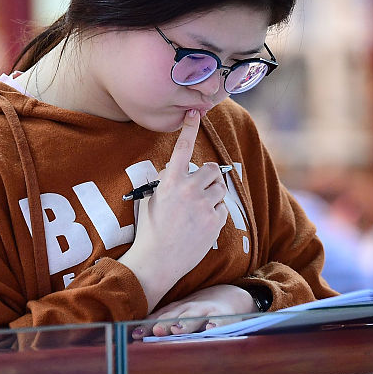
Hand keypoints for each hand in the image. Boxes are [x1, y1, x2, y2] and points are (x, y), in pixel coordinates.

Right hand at [120, 109, 229, 309]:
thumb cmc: (150, 231)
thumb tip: (176, 171)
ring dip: (213, 194)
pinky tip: (201, 224)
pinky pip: (223, 208)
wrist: (158, 261)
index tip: (195, 112)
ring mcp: (204, 206)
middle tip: (201, 186)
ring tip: (199, 208)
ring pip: (220, 189)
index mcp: (170, 182)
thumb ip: (166, 182)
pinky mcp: (215, 222)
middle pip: (211, 169)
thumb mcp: (151, 200)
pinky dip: (215, 213)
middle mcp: (189, 191)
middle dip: (208, 176)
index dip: (189, 128)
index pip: (182, 148)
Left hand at [133, 284, 254, 338]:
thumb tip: (134, 333)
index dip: (147, 326)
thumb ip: (162, 320)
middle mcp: (190, 309)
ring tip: (176, 330)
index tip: (134, 334)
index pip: (159, 318)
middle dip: (163, 324)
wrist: (235, 296)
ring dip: (185, 324)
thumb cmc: (202, 309)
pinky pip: (221, 321)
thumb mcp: (181, 311)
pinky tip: (211, 330)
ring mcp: (207, 311)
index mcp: (177, 310)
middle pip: (174, 317)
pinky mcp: (225, 315)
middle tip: (153, 332)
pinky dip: (217, 325)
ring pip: (195, 318)